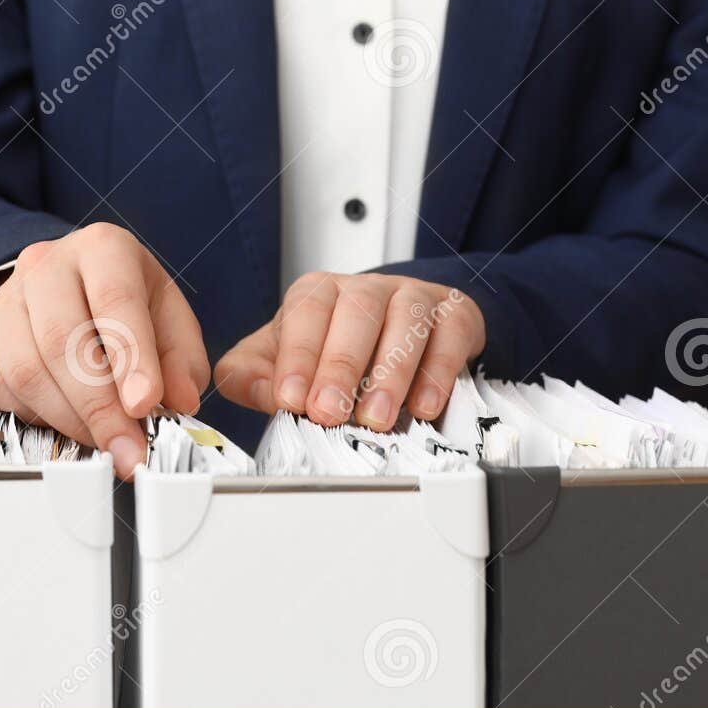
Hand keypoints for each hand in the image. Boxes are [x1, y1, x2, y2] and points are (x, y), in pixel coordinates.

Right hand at [0, 223, 209, 477]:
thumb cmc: (126, 306)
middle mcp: (47, 264)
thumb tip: (180, 401)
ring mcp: (5, 299)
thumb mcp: (169, 319)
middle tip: (127, 448)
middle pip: (62, 340)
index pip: (115, 300)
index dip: (130, 359)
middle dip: (99, 406)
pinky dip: (30, 414)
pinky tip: (61, 421)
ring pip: (25, 368)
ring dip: (67, 418)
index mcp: (103, 248)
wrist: (69, 287)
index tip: (145, 406)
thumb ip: (181, 360)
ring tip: (103, 441)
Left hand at [214, 272, 484, 429]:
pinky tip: (423, 407)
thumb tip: (257, 390)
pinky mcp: (455, 316)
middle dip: (340, 367)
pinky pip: (450, 336)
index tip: (289, 399)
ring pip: (406, 321)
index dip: (297, 357)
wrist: (399, 332)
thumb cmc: (335, 347)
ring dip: (390, 373)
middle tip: (329, 413)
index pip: (305, 314)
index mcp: (319, 292)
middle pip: (356, 314)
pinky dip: (438, 373)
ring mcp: (414, 297)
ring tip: (375, 418)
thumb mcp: (281, 358)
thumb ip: (252, 374)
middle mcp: (367, 288)